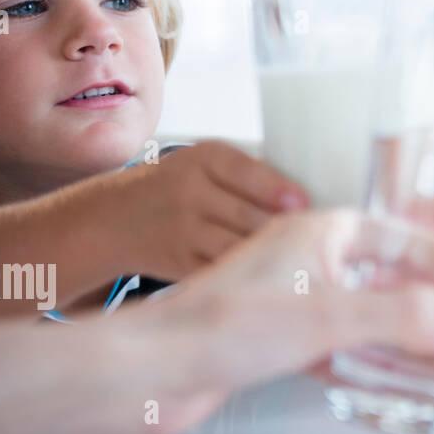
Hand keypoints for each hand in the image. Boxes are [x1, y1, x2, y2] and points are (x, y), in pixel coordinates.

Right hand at [100, 140, 309, 280]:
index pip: (245, 172)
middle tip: (317, 237)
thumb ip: (250, 175)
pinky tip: (271, 275)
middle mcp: (190, 192)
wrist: (115, 216)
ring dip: (271, 254)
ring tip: (302, 259)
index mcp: (203, 158)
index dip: (277, 190)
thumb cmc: (180, 185)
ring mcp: (182, 231)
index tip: (303, 203)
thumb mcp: (206, 164)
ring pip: (237, 247)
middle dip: (285, 228)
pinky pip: (221, 270)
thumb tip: (307, 202)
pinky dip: (247, 274)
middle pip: (247, 215)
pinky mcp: (179, 263)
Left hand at [125, 208, 433, 433]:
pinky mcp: (287, 339)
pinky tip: (410, 374)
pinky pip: (354, 343)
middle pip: (400, 274)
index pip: (412, 243)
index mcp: (324, 229)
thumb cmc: (218, 325)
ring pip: (378, 311)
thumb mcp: (327, 314)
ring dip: (423, 330)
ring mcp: (301, 298)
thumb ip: (406, 317)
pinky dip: (387, 357)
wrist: (150, 372)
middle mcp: (315, 258)